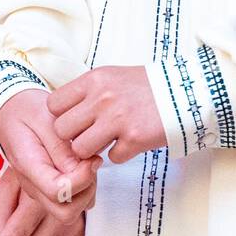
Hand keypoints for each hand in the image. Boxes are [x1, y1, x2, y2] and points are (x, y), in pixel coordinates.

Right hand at [0, 89, 99, 216]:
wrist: (11, 111)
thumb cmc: (28, 111)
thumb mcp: (46, 119)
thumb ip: (62, 147)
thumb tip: (83, 169)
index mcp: (28, 165)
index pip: (57, 192)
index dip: (81, 179)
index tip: (91, 157)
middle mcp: (32, 186)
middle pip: (65, 213)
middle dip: (86, 190)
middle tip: (92, 162)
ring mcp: (39, 190)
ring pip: (70, 211)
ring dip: (87, 190)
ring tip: (88, 161)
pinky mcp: (47, 189)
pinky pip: (70, 202)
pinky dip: (83, 189)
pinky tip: (83, 166)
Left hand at [48, 65, 165, 162]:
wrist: (182, 91)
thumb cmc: (144, 85)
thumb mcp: (111, 76)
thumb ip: (87, 92)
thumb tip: (63, 113)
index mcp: (93, 80)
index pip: (53, 105)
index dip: (61, 117)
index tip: (74, 120)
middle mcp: (102, 98)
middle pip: (62, 130)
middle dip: (73, 137)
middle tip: (88, 135)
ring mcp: (117, 119)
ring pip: (81, 150)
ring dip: (93, 151)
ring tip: (107, 142)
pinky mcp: (134, 139)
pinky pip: (112, 158)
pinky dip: (119, 154)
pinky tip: (129, 143)